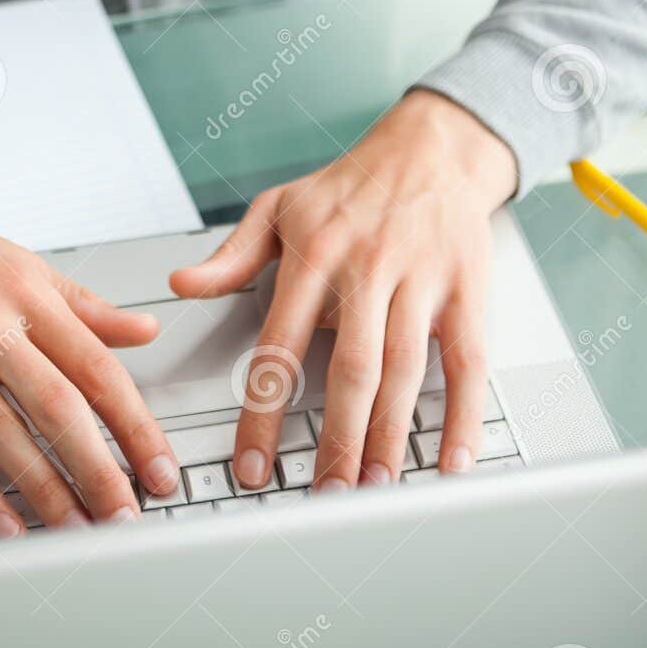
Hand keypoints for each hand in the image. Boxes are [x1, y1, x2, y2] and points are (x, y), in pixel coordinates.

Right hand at [0, 186, 178, 535]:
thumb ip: (82, 305)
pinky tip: (3, 523)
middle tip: (125, 515)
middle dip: (98, 469)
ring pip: (0, 433)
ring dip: (44, 491)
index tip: (157, 467)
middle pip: (55, 405)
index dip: (134, 424)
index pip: (95, 365)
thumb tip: (144, 331)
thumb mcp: (16, 264)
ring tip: (75, 529)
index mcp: (23, 291)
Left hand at [170, 90, 517, 492]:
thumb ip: (230, 256)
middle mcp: (365, 271)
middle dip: (337, 441)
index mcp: (312, 257)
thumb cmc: (348, 187)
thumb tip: (179, 285)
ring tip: (374, 490)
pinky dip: (463, 414)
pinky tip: (452, 460)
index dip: (264, 413)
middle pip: (350, 370)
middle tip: (325, 497)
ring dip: (389, 438)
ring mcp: (418, 281)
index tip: (253, 465)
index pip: (280, 348)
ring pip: (403, 371)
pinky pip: (467, 361)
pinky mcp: (465, 289)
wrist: (428, 150)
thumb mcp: (277, 208)